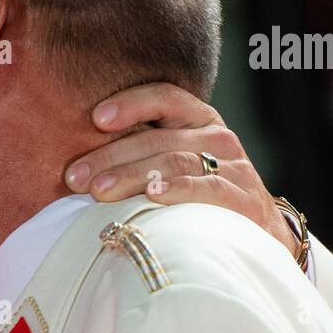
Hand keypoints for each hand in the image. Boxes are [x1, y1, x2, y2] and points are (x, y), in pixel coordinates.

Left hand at [63, 83, 297, 256]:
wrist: (258, 236)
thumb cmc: (200, 198)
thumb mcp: (176, 163)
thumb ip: (141, 153)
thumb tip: (78, 163)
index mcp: (198, 120)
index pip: (164, 97)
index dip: (130, 103)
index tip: (95, 118)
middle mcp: (217, 137)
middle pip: (157, 138)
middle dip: (110, 156)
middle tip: (75, 177)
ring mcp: (233, 167)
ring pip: (174, 162)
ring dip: (131, 176)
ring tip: (97, 192)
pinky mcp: (242, 199)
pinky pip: (206, 188)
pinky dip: (176, 190)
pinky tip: (150, 196)